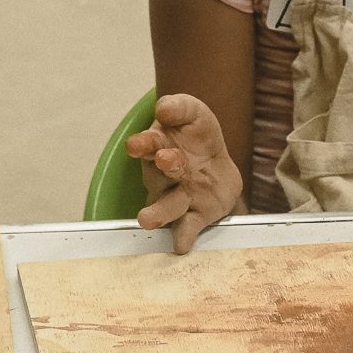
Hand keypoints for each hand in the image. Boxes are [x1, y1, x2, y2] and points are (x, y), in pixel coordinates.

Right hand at [125, 94, 242, 255]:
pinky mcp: (195, 214)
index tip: (137, 144)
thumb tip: (163, 110)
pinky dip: (182, 236)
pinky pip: (186, 227)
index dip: (142, 144)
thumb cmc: (195, 135)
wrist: (214, 162)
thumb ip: (178, 107)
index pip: (147, 144)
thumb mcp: (192, 112)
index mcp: (159, 146)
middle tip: (164, 159)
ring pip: (166, 206)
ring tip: (147, 219)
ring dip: (157, 212)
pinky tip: (180, 245)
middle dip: (162, 169)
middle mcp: (163, 175)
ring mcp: (178, 196)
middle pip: (158, 175)